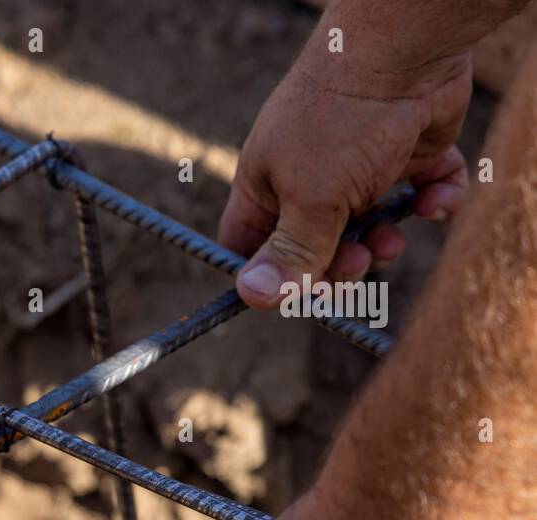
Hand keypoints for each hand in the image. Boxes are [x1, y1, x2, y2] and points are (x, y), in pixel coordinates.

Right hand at [220, 28, 471, 307]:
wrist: (405, 52)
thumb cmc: (341, 121)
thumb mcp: (311, 197)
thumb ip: (292, 252)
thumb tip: (253, 298)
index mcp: (268, 187)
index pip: (251, 247)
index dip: (269, 276)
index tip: (297, 294)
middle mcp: (308, 180)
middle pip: (313, 249)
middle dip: (338, 265)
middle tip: (358, 261)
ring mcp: (359, 168)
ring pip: (367, 229)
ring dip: (383, 242)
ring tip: (394, 236)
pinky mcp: (408, 155)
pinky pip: (419, 196)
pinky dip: (432, 203)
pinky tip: (436, 196)